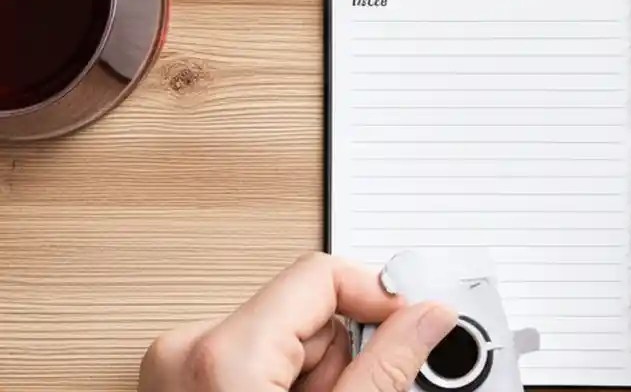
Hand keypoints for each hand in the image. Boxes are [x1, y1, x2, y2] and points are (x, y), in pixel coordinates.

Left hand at [139, 252, 457, 391]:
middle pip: (307, 314)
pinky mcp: (179, 387)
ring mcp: (177, 369)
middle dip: (341, 362)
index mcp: (224, 351)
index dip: (379, 298)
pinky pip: (255, 365)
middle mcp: (189, 349)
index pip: (322, 275)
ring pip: (285, 343)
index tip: (412, 327)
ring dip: (313, 383)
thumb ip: (389, 366)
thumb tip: (427, 318)